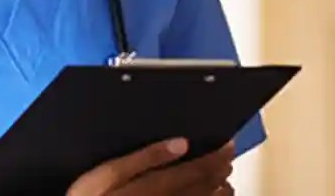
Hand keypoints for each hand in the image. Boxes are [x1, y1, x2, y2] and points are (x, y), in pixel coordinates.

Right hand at [67, 138, 234, 195]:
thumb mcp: (106, 175)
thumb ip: (144, 158)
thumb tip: (180, 143)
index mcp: (155, 186)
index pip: (196, 170)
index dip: (215, 157)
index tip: (227, 144)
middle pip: (205, 187)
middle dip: (219, 170)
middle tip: (228, 156)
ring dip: (220, 190)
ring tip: (224, 178)